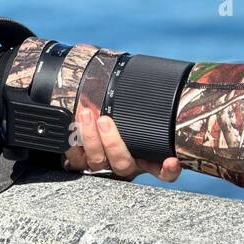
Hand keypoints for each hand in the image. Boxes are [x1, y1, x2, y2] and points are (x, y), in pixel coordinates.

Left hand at [61, 107, 182, 182]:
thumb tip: (149, 73)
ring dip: (90, 137)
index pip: (162, 169)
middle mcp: (125, 162)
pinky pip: (75, 159)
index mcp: (143, 154)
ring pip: (98, 161)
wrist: (86, 106)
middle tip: (104, 120)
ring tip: (86, 114)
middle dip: (113, 143)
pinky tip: (73, 130)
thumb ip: (137, 98)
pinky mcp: (80, 162)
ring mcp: (102, 163)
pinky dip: (72, 146)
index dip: (168, 170)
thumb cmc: (115, 104)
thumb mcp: (129, 103)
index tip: (171, 161)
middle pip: (123, 164)